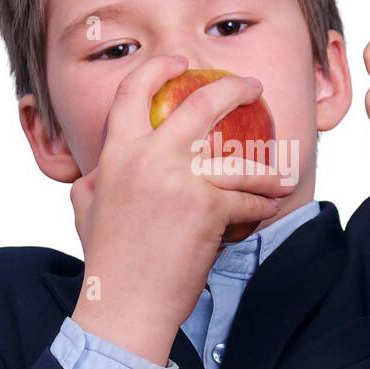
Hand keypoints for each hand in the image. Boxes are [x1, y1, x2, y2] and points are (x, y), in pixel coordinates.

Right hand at [69, 55, 288, 363]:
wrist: (124, 305)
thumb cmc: (108, 262)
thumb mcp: (88, 207)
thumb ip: (98, 177)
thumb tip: (102, 166)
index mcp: (117, 154)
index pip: (132, 92)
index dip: (159, 68)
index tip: (182, 63)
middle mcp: (148, 159)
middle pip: (200, 104)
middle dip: (234, 89)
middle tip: (253, 87)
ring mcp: (180, 182)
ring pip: (237, 159)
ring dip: (267, 165)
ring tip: (281, 172)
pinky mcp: (207, 209)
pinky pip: (246, 198)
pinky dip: (262, 204)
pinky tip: (269, 208)